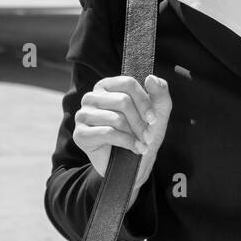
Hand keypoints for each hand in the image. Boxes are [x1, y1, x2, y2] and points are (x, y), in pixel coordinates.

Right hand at [72, 75, 172, 207]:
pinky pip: (108, 133)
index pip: (127, 83)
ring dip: (135, 133)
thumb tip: (151, 77)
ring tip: (142, 143)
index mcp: (107, 86)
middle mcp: (91, 97)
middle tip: (149, 136)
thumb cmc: (144, 131)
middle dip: (140, 121)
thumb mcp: (159, 110)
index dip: (144, 102)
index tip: (154, 119)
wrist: (135, 162)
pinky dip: (127, 142)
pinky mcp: (80, 134)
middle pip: (122, 101)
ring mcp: (82, 115)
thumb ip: (160, 91)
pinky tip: (135, 149)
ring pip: (116, 118)